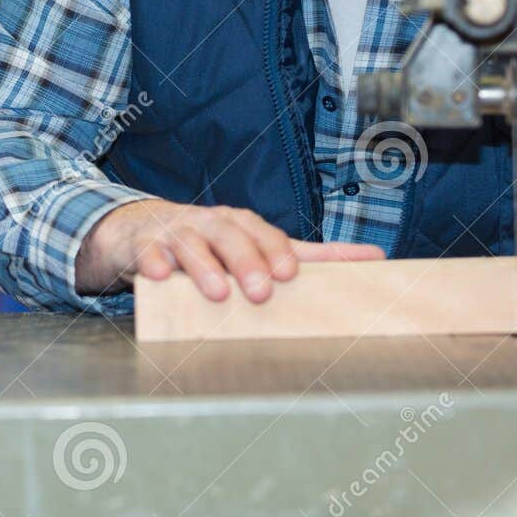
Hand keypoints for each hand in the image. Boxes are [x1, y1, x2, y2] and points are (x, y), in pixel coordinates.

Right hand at [77, 199, 385, 301]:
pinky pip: (146, 251)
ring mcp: (174, 232)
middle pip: (229, 235)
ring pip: (190, 243)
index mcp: (241, 224)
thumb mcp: (258, 247)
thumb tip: (374, 258)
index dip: (275, 250)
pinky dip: (154, 263)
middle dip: (245, 261)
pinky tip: (160, 277)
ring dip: (203, 266)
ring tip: (216, 292)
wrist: (141, 229)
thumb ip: (312, 257)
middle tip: (260, 291)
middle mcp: (209, 223)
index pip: (263, 233)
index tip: (289, 273)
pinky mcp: (143, 244)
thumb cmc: (210, 243)